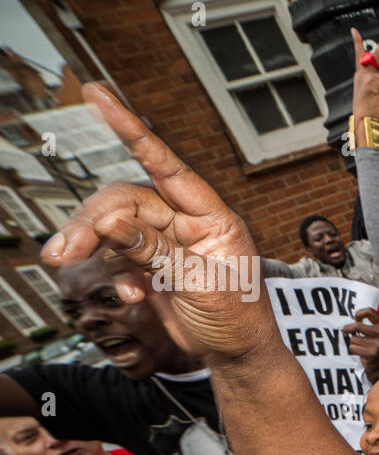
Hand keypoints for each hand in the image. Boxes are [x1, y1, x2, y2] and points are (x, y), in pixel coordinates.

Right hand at [40, 83, 271, 365]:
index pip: (166, 165)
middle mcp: (189, 223)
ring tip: (65, 263)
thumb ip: (157, 253)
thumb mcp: (202, 286)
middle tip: (61, 250)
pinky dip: (114, 273)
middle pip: (127, 201)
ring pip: (116, 227)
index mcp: (212, 217)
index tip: (97, 95)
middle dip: (91, 221)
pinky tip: (129, 297)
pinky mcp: (153, 266)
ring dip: (90, 244)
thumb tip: (112, 223)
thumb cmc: (240, 321)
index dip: (131, 130)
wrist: (240, 359)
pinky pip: (119, 256)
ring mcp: (169, 244)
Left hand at [346, 306, 378, 380]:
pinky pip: (353, 348)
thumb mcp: (378, 333)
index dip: (359, 314)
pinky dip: (354, 350)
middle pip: (358, 325)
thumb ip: (369, 324)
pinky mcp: (373, 353)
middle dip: (349, 329)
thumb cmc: (377, 348)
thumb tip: (353, 319)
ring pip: (354, 338)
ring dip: (353, 343)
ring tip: (361, 348)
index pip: (369, 311)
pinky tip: (361, 354)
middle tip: (346, 330)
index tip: (355, 319)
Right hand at [351, 26, 378, 120]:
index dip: (359, 43)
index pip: (361, 56)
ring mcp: (366, 78)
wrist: (363, 123)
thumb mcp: (378, 94)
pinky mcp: (371, 83)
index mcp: (362, 76)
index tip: (354, 30)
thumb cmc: (369, 111)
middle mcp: (362, 74)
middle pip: (377, 54)